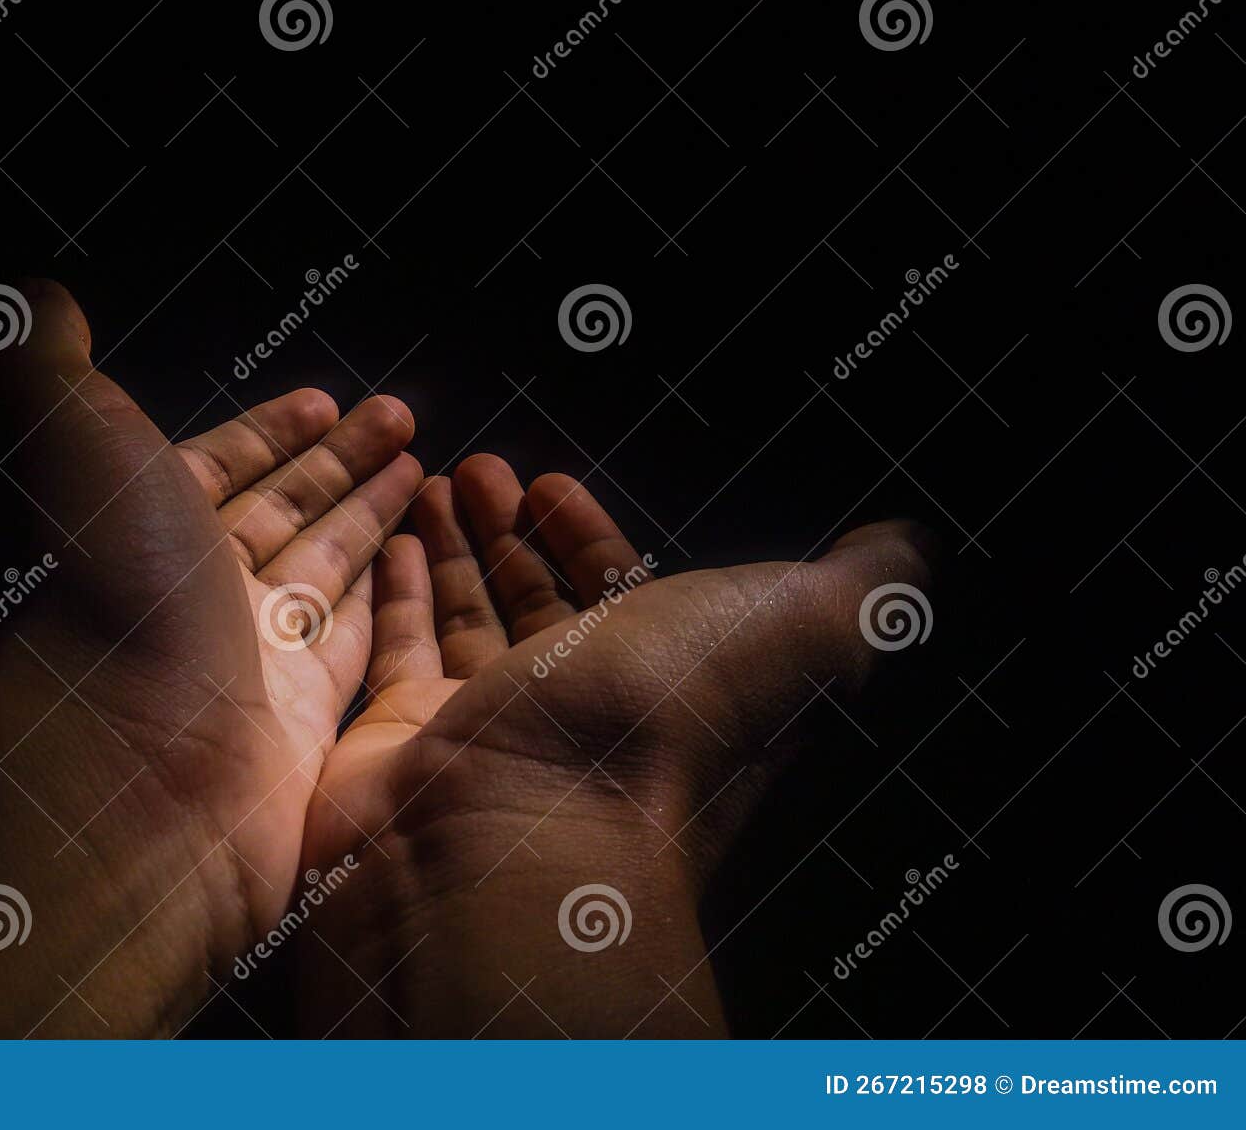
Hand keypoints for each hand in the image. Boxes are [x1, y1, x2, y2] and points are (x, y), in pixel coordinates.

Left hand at [0, 281, 419, 1036]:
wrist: (136, 778)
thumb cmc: (114, 600)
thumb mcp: (77, 450)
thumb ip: (49, 368)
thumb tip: (28, 300)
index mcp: (143, 529)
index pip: (217, 465)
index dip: (269, 429)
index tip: (327, 400)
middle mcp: (197, 592)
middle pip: (283, 509)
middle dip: (341, 460)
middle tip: (404, 416)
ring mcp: (253, 657)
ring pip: (324, 567)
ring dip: (371, 513)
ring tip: (426, 466)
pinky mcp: (305, 715)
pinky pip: (353, 638)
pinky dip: (385, 594)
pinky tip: (418, 555)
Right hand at [297, 455, 932, 1036]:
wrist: (520, 836)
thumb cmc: (662, 725)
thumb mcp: (801, 631)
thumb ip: (863, 586)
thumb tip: (911, 546)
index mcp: (670, 686)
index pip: (629, 598)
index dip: (593, 538)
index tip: (552, 480)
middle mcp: (580, 713)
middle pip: (542, 606)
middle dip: (514, 533)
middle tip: (478, 468)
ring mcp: (488, 731)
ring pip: (470, 624)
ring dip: (455, 550)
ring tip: (433, 483)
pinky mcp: (406, 738)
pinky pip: (400, 651)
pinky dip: (398, 594)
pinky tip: (392, 541)